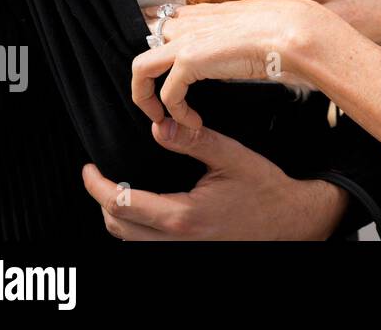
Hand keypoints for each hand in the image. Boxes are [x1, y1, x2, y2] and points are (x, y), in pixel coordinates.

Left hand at [81, 120, 346, 239]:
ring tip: (118, 192)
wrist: (291, 220)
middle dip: (102, 201)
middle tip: (100, 178)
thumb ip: (193, 141)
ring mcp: (183, 252)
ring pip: (129, 243)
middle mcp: (178, 241)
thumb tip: (157, 126)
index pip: (121, 203)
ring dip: (117, 218)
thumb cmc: (265, 189)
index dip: (97, 186)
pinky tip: (144, 212)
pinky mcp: (191, 254)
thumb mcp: (232, 156)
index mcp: (183, 216)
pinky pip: (148, 248)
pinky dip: (136, 231)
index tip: (89, 170)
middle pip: (117, 227)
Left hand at [131, 0, 333, 128]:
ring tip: (163, 117)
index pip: (167, 18)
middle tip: (157, 98)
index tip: (158, 61)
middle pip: (145, 38)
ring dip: (146, 97)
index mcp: (209, 13)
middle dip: (146, 72)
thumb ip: (242, 33)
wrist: (295, 32)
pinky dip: (177, 114)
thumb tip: (244, 44)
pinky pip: (168, 94)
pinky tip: (194, 122)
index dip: (157, 37)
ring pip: (140, 67)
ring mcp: (188, 40)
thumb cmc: (290, 28)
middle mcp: (192, 23)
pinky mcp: (190, 60)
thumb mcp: (261, 24)